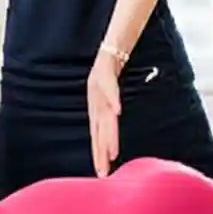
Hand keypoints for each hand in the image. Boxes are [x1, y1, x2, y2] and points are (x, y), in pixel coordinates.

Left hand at [87, 54, 122, 176]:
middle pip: (98, 128)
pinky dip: (113, 98)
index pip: (97, 132)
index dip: (99, 152)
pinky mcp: (104, 68)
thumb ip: (112, 105)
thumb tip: (117, 119)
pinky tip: (117, 111)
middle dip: (100, 151)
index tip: (102, 173)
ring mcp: (98, 83)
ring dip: (107, 132)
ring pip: (103, 111)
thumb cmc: (113, 66)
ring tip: (111, 152)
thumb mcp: (112, 88)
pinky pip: (110, 85)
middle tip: (102, 173)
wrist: (114, 39)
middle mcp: (95, 97)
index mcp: (97, 104)